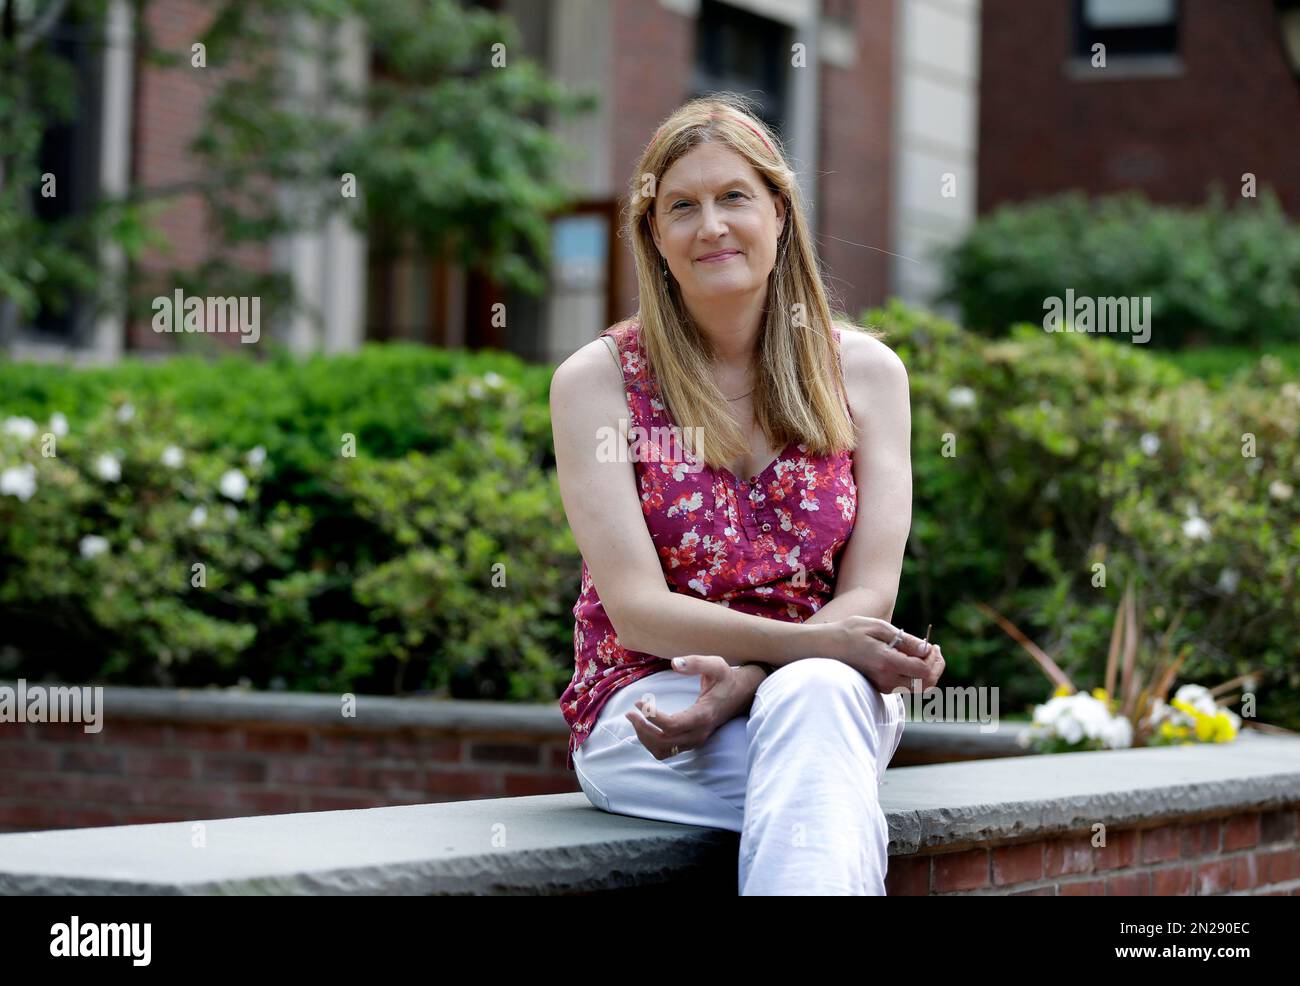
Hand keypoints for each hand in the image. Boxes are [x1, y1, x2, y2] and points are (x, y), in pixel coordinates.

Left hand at [623, 655, 750, 758]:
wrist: (743, 694)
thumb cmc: (727, 678)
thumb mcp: (716, 664)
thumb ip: (696, 663)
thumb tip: (674, 663)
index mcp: (703, 715)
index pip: (672, 725)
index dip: (651, 716)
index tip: (639, 702)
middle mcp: (699, 732)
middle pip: (664, 741)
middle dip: (643, 728)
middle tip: (630, 712)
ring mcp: (696, 740)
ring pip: (664, 750)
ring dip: (645, 738)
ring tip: (635, 720)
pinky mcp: (692, 742)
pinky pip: (667, 751)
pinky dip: (652, 743)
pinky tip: (645, 727)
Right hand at [831, 616, 942, 695]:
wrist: (825, 647)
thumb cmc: (850, 632)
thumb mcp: (878, 627)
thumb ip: (904, 640)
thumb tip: (925, 649)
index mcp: (886, 662)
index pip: (923, 670)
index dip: (934, 659)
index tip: (932, 645)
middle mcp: (886, 679)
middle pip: (925, 684)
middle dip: (936, 668)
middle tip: (935, 650)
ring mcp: (883, 686)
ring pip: (917, 688)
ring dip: (928, 672)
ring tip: (927, 653)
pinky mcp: (880, 687)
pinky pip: (906, 686)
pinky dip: (916, 674)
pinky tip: (913, 658)